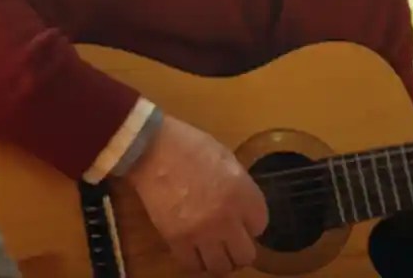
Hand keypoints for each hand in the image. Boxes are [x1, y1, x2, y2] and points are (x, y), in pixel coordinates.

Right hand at [122, 115, 267, 274]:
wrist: (152, 149)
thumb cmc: (190, 146)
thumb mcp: (227, 160)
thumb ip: (241, 189)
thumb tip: (244, 210)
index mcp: (242, 193)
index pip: (261, 225)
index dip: (252, 223)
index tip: (243, 220)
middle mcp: (226, 218)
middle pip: (245, 255)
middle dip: (241, 248)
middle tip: (232, 242)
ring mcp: (201, 232)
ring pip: (221, 266)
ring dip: (220, 259)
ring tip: (213, 249)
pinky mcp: (177, 240)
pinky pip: (193, 265)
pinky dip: (196, 260)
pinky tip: (194, 249)